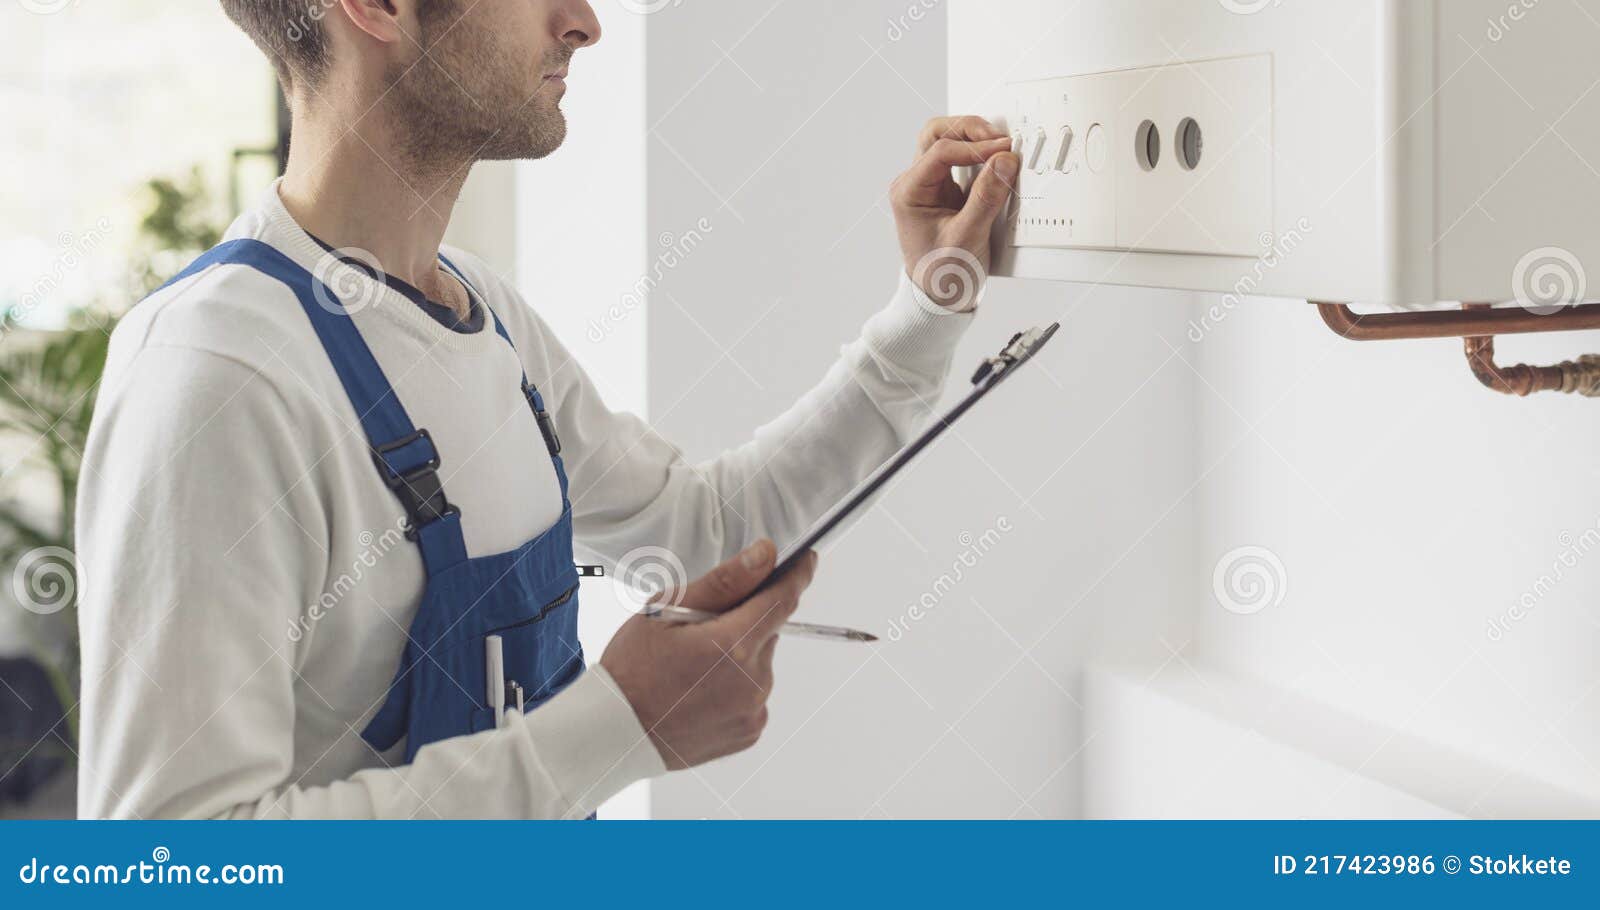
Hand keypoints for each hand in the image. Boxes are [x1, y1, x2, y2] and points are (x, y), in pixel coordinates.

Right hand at [600, 540, 817, 769]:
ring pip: (759, 663)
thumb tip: (766, 554)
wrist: (616, 732)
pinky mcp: (750, 730)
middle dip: (743, 622)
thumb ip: (725, 581)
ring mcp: (754, 710)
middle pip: (766, 632)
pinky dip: (735, 686)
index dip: (797, 574)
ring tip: (693, 669)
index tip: (806, 560)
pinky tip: (701, 691)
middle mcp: (753, 681)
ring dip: (738, 656)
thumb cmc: (633, 667)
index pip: (782, 599)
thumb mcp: (668, 609)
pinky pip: (753, 694)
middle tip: (699, 632)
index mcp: (733, 645)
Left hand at [890, 115, 1019, 311]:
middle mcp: (915, 183)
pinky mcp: (947, 190)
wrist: (939, 298)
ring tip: (1001, 148)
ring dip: (974, 138)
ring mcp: (930, 185)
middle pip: (937, 134)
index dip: (975, 147)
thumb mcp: (967, 238)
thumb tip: (1004, 161)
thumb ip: (986, 198)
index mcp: (909, 192)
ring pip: (946, 141)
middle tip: (1000, 140)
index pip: (940, 152)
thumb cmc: (943, 275)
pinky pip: (960, 160)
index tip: (1004, 151)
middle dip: (969, 130)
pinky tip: (996, 160)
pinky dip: (979, 155)